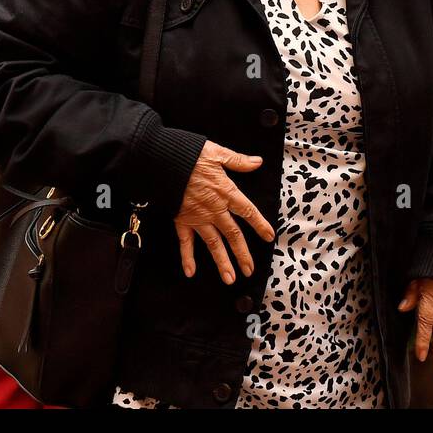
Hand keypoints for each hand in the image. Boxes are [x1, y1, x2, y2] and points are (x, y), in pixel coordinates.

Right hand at [174, 140, 274, 283]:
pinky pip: (186, 242)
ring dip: (222, 262)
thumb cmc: (190, 155)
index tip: (269, 237)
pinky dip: (187, 257)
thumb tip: (257, 162)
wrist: (163, 161)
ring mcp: (198, 218)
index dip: (260, 224)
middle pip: (233, 235)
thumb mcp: (218, 153)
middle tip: (250, 270)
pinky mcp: (182, 220)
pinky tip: (191, 272)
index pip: (248, 212)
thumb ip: (238, 161)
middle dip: (243, 254)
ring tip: (230, 279)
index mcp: (226, 192)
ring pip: (213, 244)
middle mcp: (214, 209)